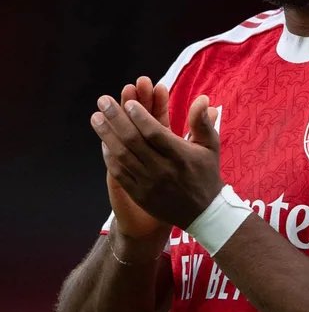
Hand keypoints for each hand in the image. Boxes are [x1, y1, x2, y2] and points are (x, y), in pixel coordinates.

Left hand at [92, 91, 222, 230]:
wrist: (202, 213)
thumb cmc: (206, 173)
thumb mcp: (211, 146)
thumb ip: (203, 122)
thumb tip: (201, 98)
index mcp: (180, 155)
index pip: (155, 133)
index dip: (140, 117)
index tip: (128, 102)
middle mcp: (162, 169)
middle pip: (134, 141)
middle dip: (116, 119)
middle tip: (103, 101)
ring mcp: (148, 183)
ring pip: (122, 156)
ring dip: (106, 135)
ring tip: (96, 117)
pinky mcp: (139, 194)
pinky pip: (119, 173)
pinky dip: (109, 156)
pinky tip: (103, 142)